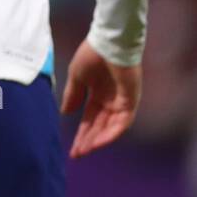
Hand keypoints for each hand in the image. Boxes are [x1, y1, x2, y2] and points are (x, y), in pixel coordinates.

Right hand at [59, 37, 142, 157]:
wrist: (108, 42)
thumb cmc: (91, 55)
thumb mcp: (76, 76)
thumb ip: (73, 95)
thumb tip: (66, 113)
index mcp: (97, 95)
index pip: (89, 119)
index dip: (81, 132)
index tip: (72, 147)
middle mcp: (110, 101)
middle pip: (98, 126)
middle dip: (87, 140)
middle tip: (77, 154)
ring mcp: (121, 102)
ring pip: (110, 127)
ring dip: (98, 139)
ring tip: (85, 150)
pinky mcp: (130, 101)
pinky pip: (122, 122)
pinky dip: (111, 132)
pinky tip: (99, 140)